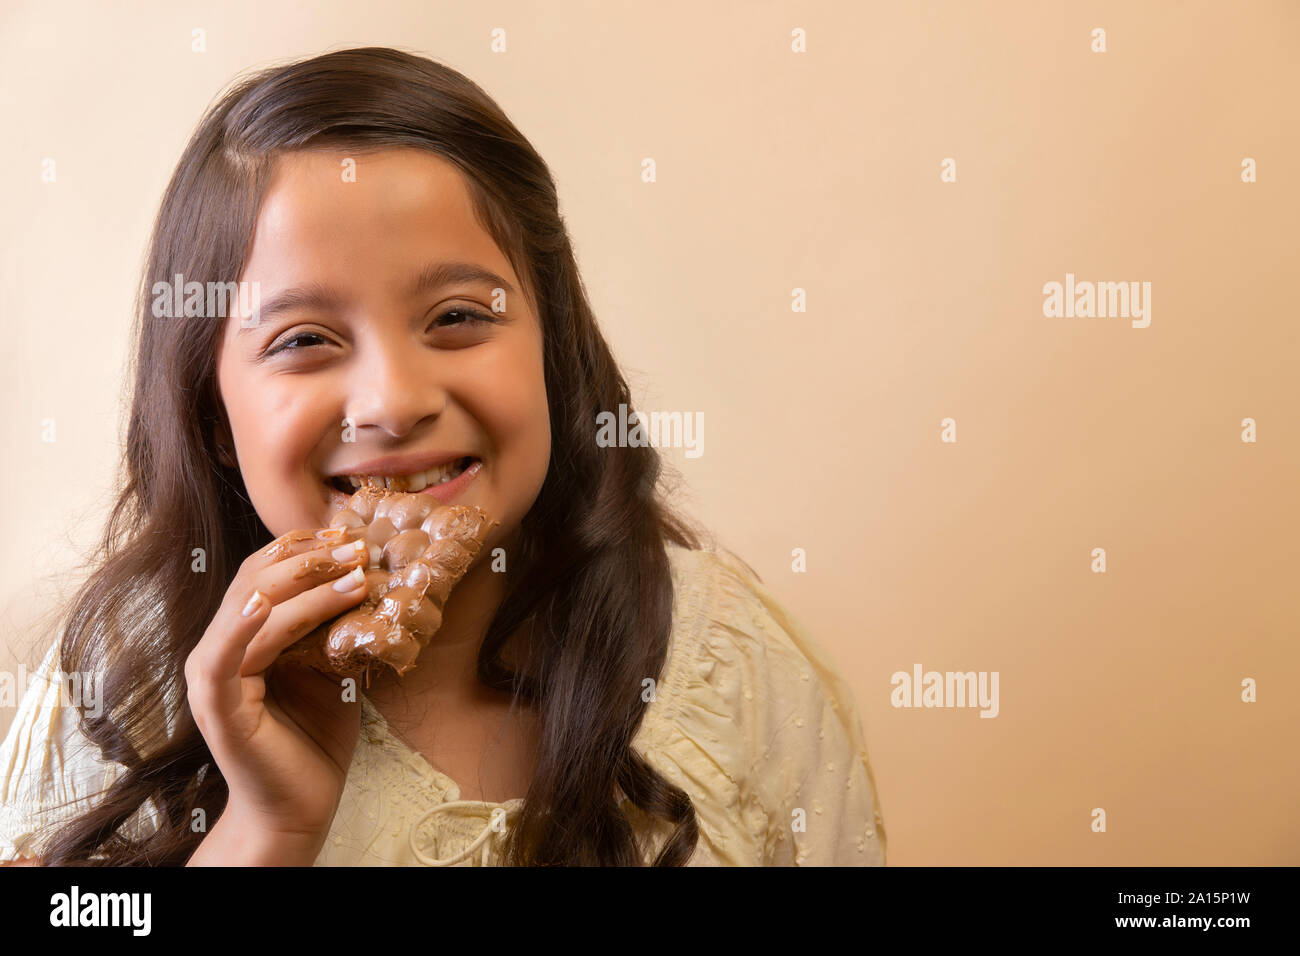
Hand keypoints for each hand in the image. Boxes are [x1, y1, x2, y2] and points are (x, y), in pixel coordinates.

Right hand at [185, 527, 379, 842]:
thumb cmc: (314, 737)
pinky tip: (264, 603)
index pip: (263, 574)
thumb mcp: (331, 667)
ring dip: (305, 586)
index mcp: (241, 636)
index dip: (302, 548)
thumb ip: (334, 626)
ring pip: (253, 611)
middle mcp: (218, 649)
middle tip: (358, 546)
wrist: (298, 806)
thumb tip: (368, 575)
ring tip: (352, 570)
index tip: (348, 532)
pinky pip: (225, 656)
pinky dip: (242, 626)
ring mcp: (212, 677)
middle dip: (311, 559)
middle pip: (256, 581)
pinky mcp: (217, 706)